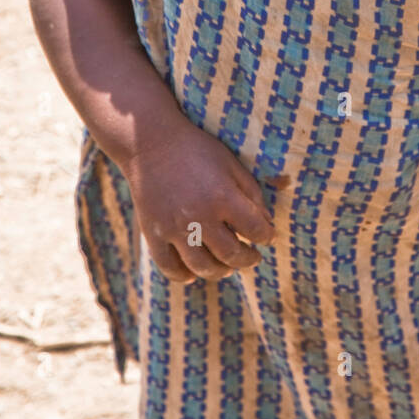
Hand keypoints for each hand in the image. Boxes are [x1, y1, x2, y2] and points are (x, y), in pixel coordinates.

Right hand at [121, 117, 288, 283]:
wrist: (151, 143)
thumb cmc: (197, 150)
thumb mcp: (231, 163)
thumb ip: (251, 193)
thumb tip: (266, 224)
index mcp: (223, 197)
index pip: (255, 230)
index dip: (267, 236)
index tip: (267, 237)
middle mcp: (199, 217)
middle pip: (231, 254)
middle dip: (247, 259)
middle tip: (252, 257)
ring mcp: (173, 228)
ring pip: (202, 267)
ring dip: (220, 271)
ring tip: (227, 267)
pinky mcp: (153, 234)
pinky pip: (169, 267)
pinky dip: (184, 275)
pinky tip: (194, 273)